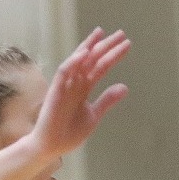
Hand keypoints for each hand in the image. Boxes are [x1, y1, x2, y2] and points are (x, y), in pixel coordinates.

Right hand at [29, 29, 131, 158]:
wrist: (51, 146)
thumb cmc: (69, 131)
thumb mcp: (94, 114)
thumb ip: (107, 100)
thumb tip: (125, 87)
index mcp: (84, 87)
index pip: (100, 66)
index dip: (112, 55)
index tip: (126, 44)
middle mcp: (75, 83)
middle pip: (92, 59)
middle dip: (105, 46)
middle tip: (121, 33)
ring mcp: (65, 86)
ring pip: (78, 61)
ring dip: (90, 47)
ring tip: (102, 35)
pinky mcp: (56, 92)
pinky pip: (63, 73)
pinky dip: (73, 62)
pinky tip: (84, 53)